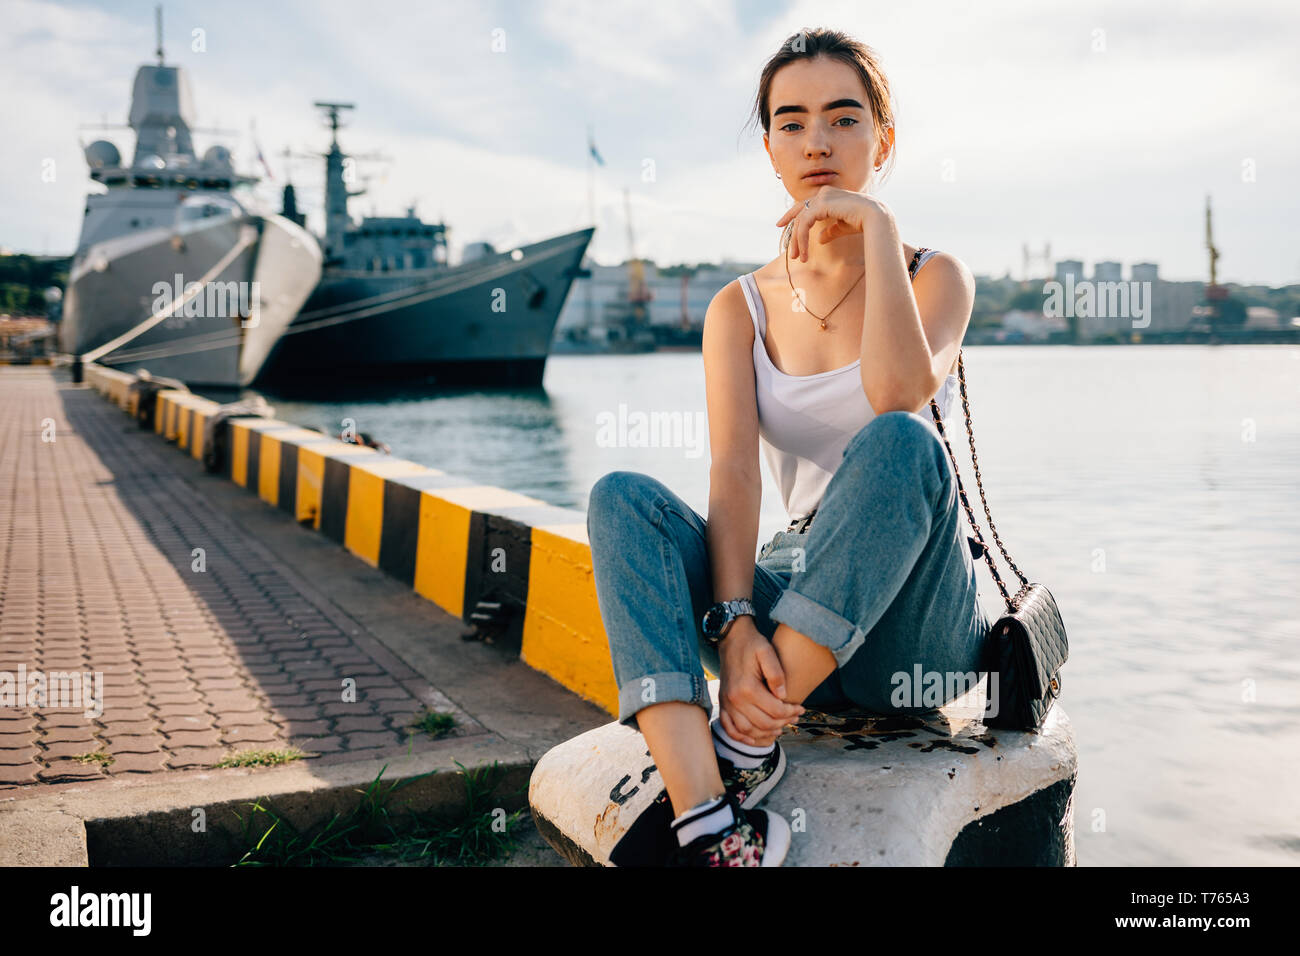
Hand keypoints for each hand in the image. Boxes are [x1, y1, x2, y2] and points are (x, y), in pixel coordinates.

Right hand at [717, 618, 804, 746]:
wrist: (731, 638)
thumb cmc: (752, 644)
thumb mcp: (767, 651)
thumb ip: (776, 674)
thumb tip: (783, 696)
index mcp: (747, 688)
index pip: (775, 711)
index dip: (791, 712)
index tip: (801, 708)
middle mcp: (734, 699)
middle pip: (763, 723)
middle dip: (783, 723)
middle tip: (795, 717)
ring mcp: (726, 703)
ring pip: (747, 730)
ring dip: (765, 733)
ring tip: (780, 727)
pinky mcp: (722, 703)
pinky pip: (729, 728)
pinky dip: (741, 737)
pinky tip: (754, 739)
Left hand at [775, 187, 890, 262]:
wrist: (875, 218)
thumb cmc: (862, 222)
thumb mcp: (841, 227)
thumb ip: (830, 231)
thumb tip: (819, 239)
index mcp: (828, 195)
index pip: (804, 204)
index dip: (791, 214)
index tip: (780, 224)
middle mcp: (823, 193)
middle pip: (800, 214)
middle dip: (794, 235)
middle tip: (791, 254)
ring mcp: (822, 197)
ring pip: (801, 220)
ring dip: (798, 241)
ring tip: (798, 258)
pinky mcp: (822, 204)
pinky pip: (804, 223)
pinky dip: (802, 239)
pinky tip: (804, 252)